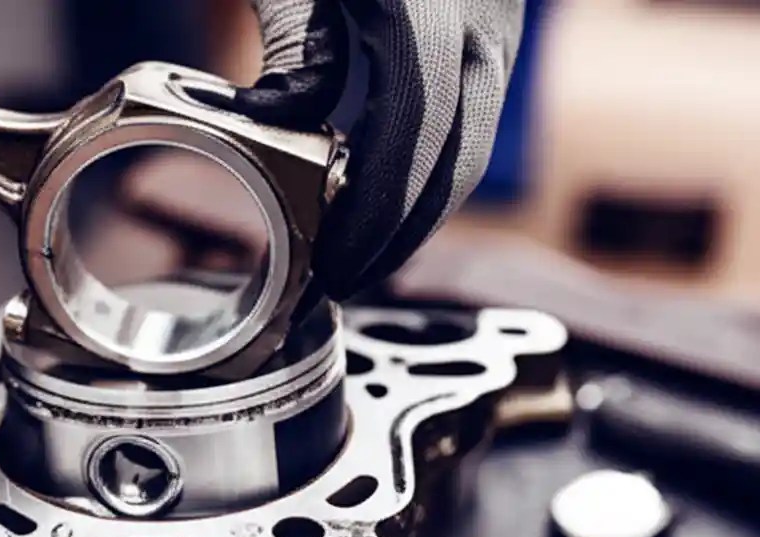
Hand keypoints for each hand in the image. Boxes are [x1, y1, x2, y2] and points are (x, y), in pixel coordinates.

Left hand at [218, 0, 523, 297]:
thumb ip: (295, 40)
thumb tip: (262, 119)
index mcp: (424, 3)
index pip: (413, 128)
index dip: (376, 213)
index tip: (333, 269)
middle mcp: (479, 20)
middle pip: (458, 163)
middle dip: (401, 240)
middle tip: (339, 286)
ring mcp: (497, 28)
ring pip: (470, 150)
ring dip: (416, 216)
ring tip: (353, 259)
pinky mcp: (494, 35)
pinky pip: (469, 122)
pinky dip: (426, 174)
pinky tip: (377, 202)